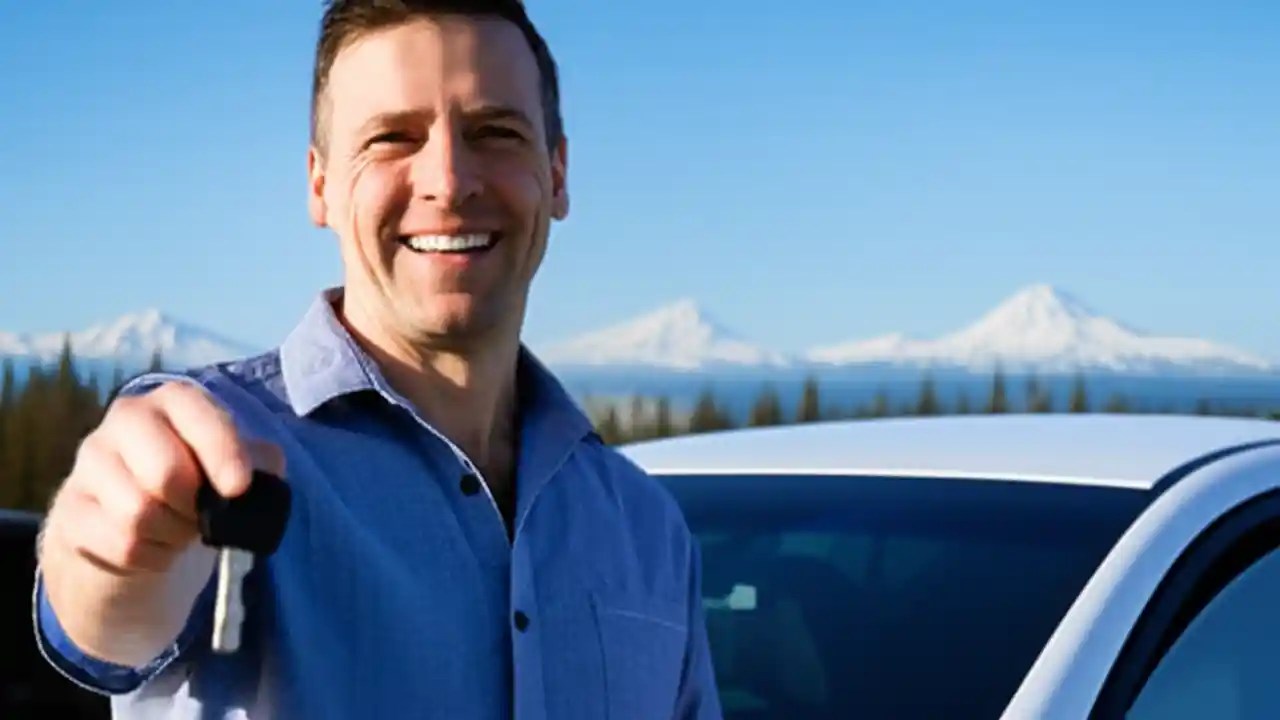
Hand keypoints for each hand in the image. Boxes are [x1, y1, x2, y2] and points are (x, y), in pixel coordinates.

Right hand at [38, 381, 284, 665]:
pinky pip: (121, 544)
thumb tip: (262, 476)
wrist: (137, 524)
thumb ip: (260, 463)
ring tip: (179, 530)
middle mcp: (126, 420)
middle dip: (194, 505)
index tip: (238, 489)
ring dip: (173, 534)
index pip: (195, 413)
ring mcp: (91, 462)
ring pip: (140, 514)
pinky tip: (155, 546)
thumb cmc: (197, 483)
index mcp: (174, 401)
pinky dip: (152, 556)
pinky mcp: (72, 509)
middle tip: (203, 515)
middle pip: (165, 471)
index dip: (222, 452)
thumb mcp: (234, 466)